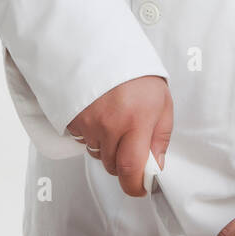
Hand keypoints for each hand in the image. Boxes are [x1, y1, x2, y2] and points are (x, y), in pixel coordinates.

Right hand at [66, 75, 171, 197]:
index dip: (136, 186)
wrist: (101, 48)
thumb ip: (161, 136)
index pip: (132, 169)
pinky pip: (84, 141)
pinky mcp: (73, 119)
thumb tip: (156, 166)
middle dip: (124, 163)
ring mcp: (89, 123)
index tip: (141, 187)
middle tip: (131, 141)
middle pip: (114, 166)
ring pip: (99, 155)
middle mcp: (111, 124)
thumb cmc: (135, 73)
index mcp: (137, 120)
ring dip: (108, 148)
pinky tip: (101, 115)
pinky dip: (93, 135)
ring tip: (115, 122)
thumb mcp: (161, 101)